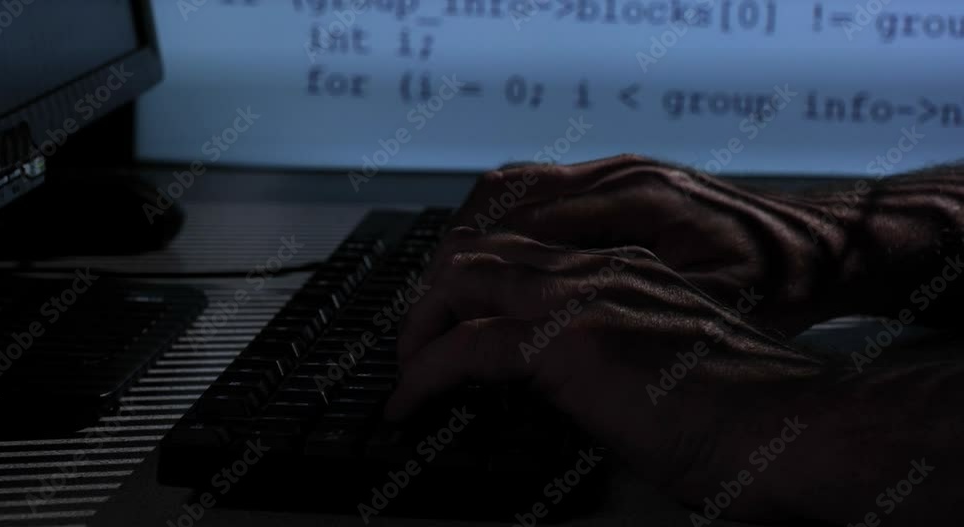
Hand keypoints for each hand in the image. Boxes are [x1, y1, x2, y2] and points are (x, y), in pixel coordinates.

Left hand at [387, 228, 826, 518]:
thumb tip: (566, 380)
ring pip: (462, 281)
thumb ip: (612, 348)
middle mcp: (598, 268)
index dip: (473, 285)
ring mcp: (582, 296)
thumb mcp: (665, 359)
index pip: (521, 251)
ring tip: (405, 372)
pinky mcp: (570, 341)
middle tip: (414, 345)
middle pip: (479, 251)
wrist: (792, 426)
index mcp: (622, 268)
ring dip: (419, 328)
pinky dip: (423, 374)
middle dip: (433, 298)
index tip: (450, 323)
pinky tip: (410, 404)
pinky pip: (465, 347)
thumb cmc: (743, 411)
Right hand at [453, 154, 856, 335]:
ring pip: (501, 193)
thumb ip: (618, 333)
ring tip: (441, 306)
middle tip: (421, 338)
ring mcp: (614, 171)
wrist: (823, 246)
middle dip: (441, 281)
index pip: (506, 249)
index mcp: (634, 210)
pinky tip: (491, 267)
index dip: (450, 313)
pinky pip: (531, 189)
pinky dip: (496, 228)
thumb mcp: (702, 326)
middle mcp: (616, 178)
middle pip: (489, 214)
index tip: (423, 360)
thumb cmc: (777, 287)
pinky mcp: (617, 178)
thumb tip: (527, 360)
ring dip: (462, 249)